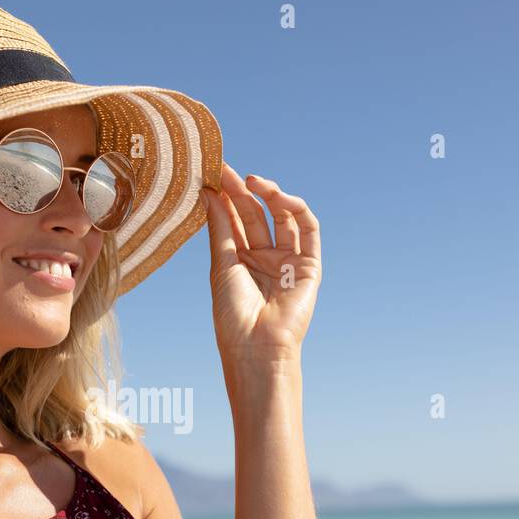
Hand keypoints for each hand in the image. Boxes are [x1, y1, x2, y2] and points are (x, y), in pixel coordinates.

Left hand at [201, 162, 320, 369]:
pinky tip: (277, 196)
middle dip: (242, 191)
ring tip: (250, 181)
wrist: (257, 347)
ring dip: (268, 195)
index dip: (225, 197)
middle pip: (255, 215)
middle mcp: (264, 258)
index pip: (234, 220)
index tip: (212, 173)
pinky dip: (296, 208)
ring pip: (281, 217)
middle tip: (227, 170)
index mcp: (240, 260)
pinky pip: (308, 229)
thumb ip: (220, 227)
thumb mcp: (222, 265)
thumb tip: (208, 192)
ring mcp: (287, 260)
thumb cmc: (234, 315)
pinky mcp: (309, 265)